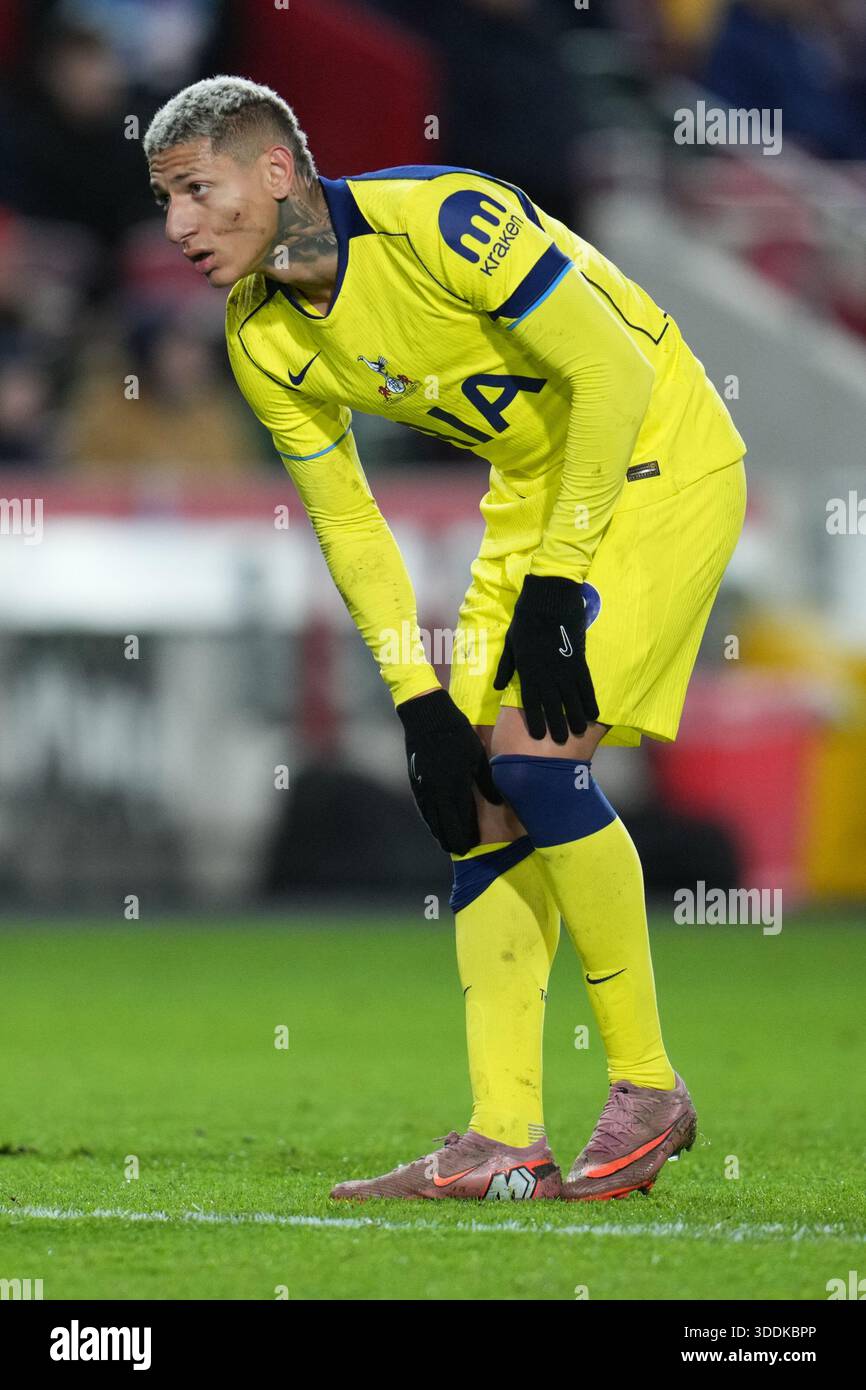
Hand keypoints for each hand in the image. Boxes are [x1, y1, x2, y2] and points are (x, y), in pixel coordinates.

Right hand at [396, 689, 502, 854]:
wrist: (428, 719)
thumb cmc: (458, 736)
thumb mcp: (477, 758)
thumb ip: (486, 783)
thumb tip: (498, 802)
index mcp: (455, 787)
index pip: (460, 819)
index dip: (464, 835)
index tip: (469, 847)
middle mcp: (438, 792)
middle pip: (444, 824)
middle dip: (452, 838)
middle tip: (458, 850)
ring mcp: (425, 788)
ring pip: (431, 818)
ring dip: (439, 832)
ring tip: (446, 842)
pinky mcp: (416, 781)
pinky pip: (423, 807)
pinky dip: (429, 819)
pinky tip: (432, 823)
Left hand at [494, 574, 598, 742]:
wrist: (549, 599)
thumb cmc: (526, 620)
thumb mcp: (511, 644)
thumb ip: (505, 668)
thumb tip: (498, 687)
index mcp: (528, 670)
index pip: (531, 701)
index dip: (536, 719)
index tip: (539, 736)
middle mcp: (547, 674)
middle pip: (553, 705)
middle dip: (558, 724)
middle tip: (563, 741)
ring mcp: (565, 668)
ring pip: (573, 698)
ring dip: (577, 716)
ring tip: (581, 731)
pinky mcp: (579, 659)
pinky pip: (587, 684)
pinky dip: (591, 699)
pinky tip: (595, 712)